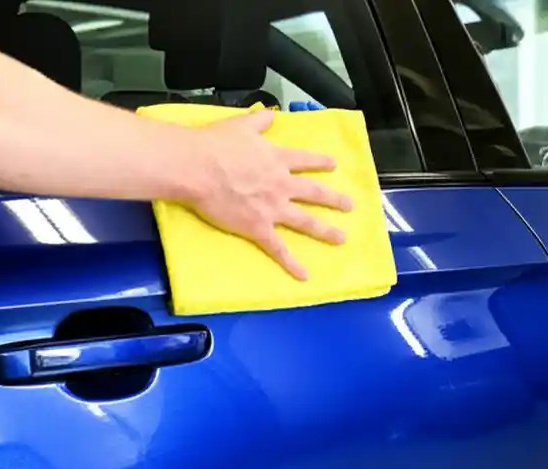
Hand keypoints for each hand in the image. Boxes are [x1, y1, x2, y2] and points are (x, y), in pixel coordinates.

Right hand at [185, 110, 352, 279]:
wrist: (198, 167)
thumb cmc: (215, 144)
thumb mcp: (241, 125)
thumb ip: (259, 121)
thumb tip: (270, 115)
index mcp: (276, 159)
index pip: (304, 160)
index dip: (320, 162)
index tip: (333, 165)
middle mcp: (281, 184)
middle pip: (313, 192)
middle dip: (333, 199)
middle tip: (349, 205)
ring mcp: (273, 207)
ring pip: (305, 221)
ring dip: (325, 230)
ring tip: (341, 238)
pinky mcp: (258, 227)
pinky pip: (279, 249)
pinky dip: (291, 263)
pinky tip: (304, 275)